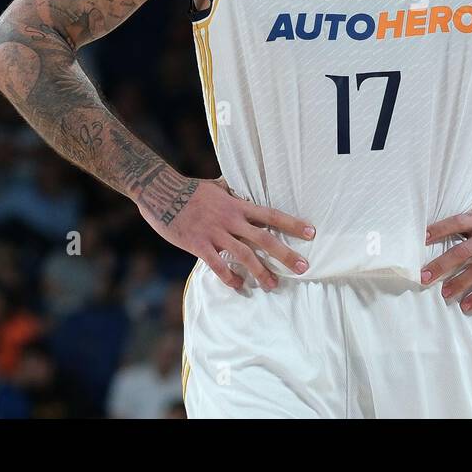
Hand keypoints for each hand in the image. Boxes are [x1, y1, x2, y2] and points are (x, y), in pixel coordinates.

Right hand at [136, 176, 314, 290]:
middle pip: (264, 239)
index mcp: (237, 205)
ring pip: (244, 256)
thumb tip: (233, 185)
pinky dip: (229, 277)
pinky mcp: (198, 245)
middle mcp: (230, 220)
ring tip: (272, 285)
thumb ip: (228, 190)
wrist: (161, 191)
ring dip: (261, 272)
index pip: (271, 215)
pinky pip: (217, 265)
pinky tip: (238, 285)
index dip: (292, 224)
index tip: (311, 233)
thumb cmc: (189, 189)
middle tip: (303, 268)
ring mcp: (215, 233)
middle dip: (285, 254)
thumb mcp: (214, 186)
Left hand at [422, 191, 471, 312]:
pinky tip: (467, 306)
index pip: (456, 223)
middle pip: (462, 251)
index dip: (439, 229)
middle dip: (442, 264)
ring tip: (444, 294)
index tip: (420, 238)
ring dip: (459, 283)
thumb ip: (470, 204)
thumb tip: (445, 200)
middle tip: (423, 277)